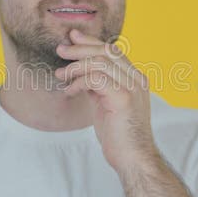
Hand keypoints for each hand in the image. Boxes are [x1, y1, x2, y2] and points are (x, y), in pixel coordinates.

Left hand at [54, 29, 157, 172]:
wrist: (133, 158)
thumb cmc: (119, 135)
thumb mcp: (105, 104)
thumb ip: (98, 86)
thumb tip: (80, 72)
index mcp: (135, 78)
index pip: (112, 50)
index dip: (91, 41)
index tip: (72, 37)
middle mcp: (137, 78)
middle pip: (106, 50)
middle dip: (80, 48)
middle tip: (60, 50)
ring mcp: (132, 87)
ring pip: (100, 61)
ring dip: (75, 66)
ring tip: (60, 75)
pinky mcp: (124, 97)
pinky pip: (95, 78)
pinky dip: (78, 82)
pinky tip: (70, 92)